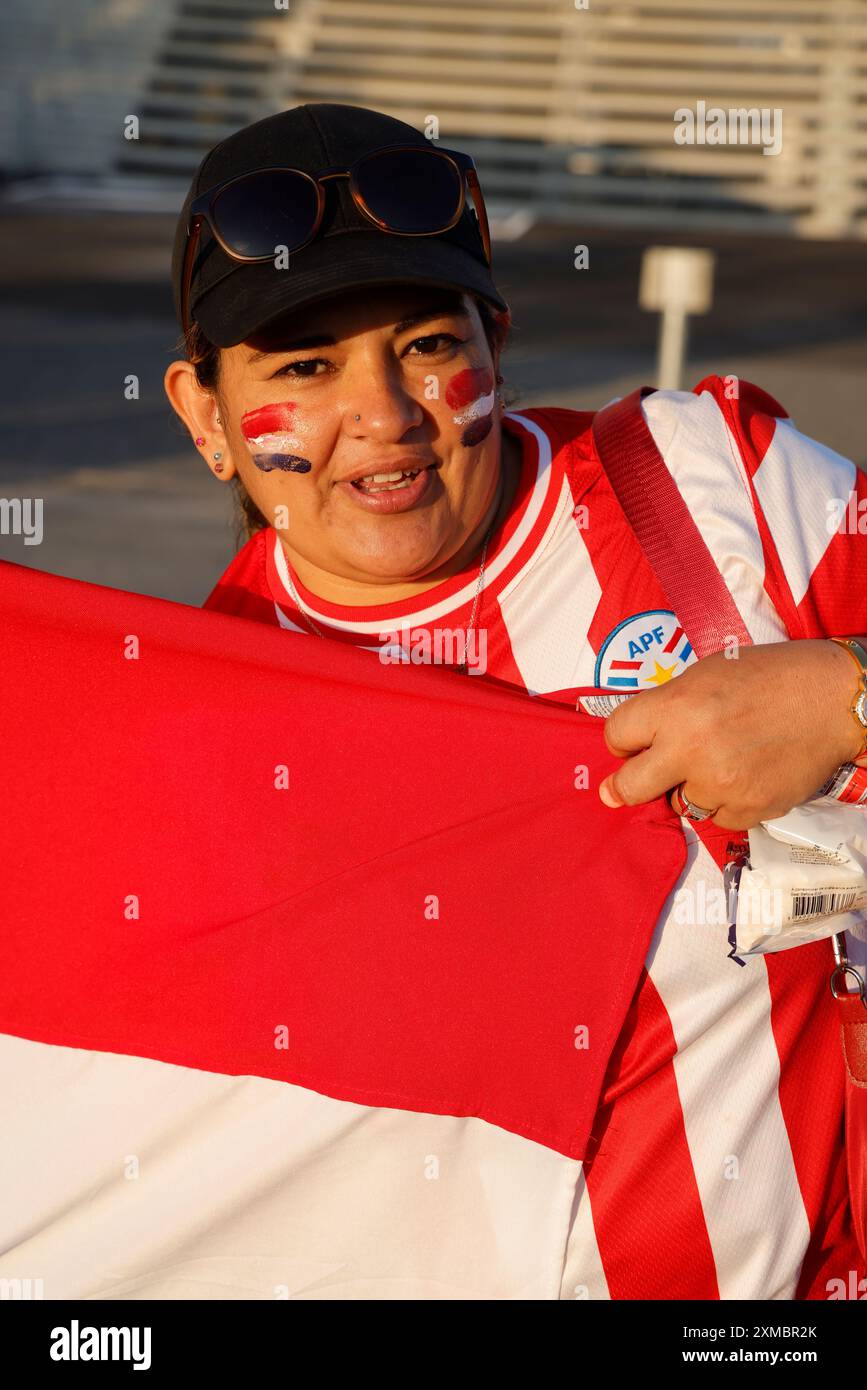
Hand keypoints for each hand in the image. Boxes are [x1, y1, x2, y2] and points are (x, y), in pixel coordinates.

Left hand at [598, 639, 865, 829]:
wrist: (832, 700)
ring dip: (690, 790)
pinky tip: (745, 775)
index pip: (615, 735)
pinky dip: (725, 803)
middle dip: (625, 786)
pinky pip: (717, 818)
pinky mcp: (749, 809)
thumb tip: (636, 742)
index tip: (629, 746)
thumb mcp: (705, 675)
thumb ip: (667, 708)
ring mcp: (720, 784)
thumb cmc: (769, 677)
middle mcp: (691, 750)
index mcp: (676, 707)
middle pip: (629, 787)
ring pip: (679, 805)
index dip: (621, 741)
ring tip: (719, 763)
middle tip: (625, 786)